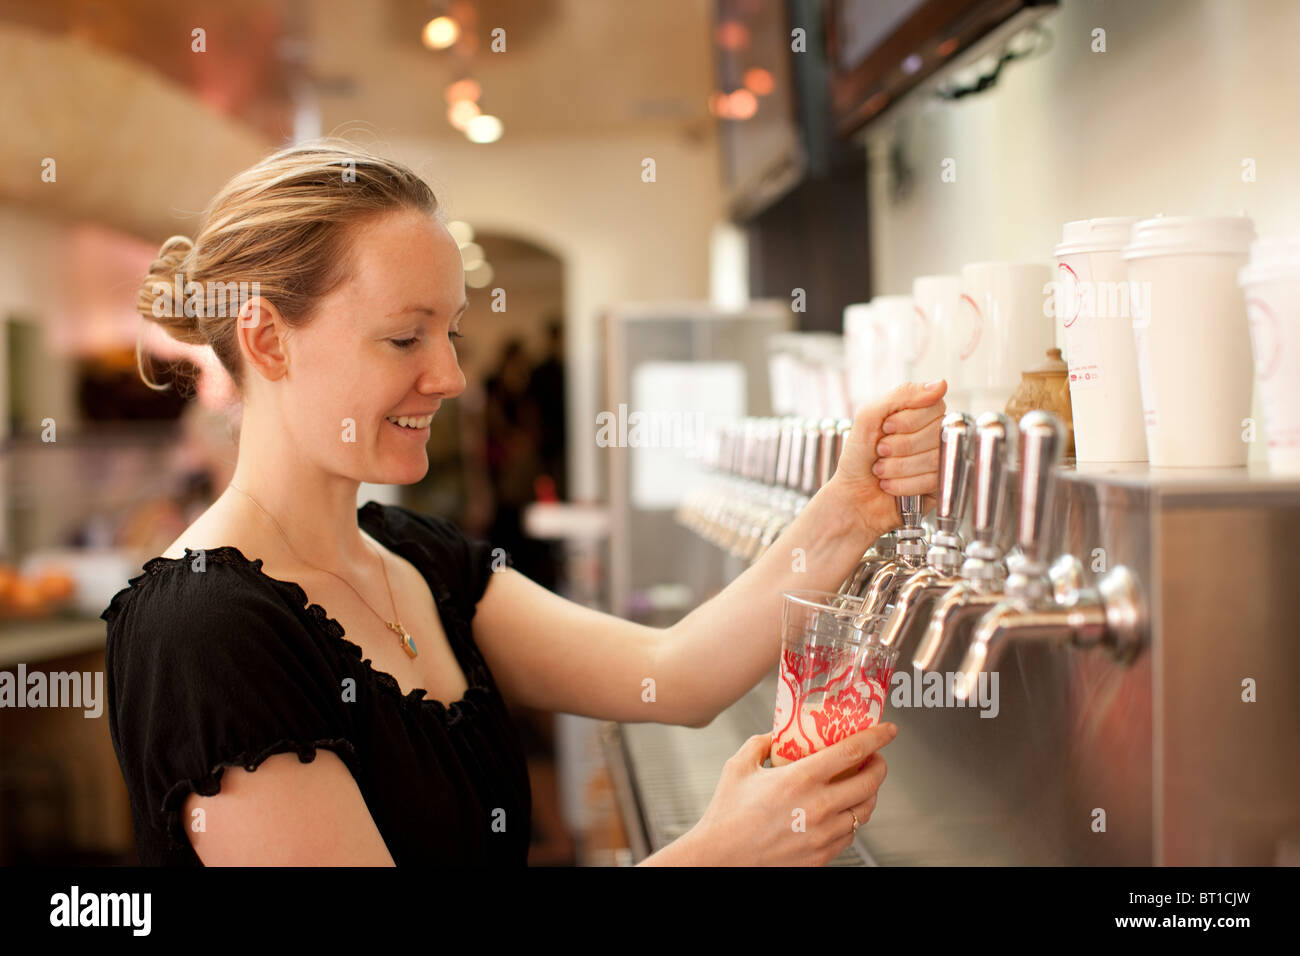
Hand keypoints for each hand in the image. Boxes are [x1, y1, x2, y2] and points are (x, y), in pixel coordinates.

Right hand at [688, 723, 896, 865]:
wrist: (720, 857)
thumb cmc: (726, 813)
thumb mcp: (739, 766)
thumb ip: (760, 743)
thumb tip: (777, 734)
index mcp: (800, 779)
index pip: (852, 752)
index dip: (877, 738)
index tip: (888, 730)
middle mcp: (818, 807)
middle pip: (870, 783)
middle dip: (879, 766)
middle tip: (876, 758)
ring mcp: (822, 835)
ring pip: (865, 812)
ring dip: (870, 794)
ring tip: (862, 785)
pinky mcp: (820, 856)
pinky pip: (850, 835)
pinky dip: (852, 819)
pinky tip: (842, 811)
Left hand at [829, 380, 947, 537]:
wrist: (851, 496)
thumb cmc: (858, 457)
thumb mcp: (869, 416)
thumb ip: (901, 395)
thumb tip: (940, 385)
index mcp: (920, 414)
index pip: (934, 406)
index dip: (907, 420)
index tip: (885, 429)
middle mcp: (933, 435)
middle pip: (936, 432)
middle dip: (899, 446)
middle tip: (881, 451)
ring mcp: (939, 460)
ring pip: (934, 458)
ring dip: (898, 466)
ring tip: (881, 470)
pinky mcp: (940, 486)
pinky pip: (934, 481)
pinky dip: (904, 484)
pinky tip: (890, 485)